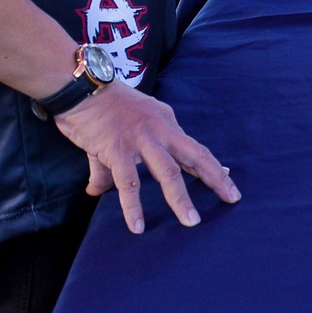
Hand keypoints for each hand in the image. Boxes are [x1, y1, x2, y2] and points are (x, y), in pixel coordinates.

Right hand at [56, 82, 239, 232]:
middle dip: (214, 178)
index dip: (209, 165)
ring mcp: (140, 139)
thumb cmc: (98, 107)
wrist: (79, 86)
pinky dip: (133, 207)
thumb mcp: (118, 131)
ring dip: (180, 198)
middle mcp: (159, 129)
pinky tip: (137, 226)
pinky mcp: (117, 149)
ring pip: (168, 172)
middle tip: (232, 197)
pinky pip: (129, 183)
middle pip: (194, 156)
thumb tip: (97, 191)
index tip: (225, 177)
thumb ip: (111, 165)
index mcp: (164, 122)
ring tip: (191, 221)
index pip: (192, 147)